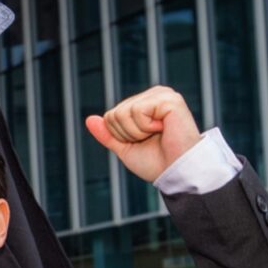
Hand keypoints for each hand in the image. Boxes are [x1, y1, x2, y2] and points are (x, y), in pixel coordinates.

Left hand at [85, 85, 202, 183]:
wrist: (178, 172)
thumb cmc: (157, 162)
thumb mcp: (125, 148)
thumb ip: (108, 134)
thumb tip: (89, 119)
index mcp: (144, 104)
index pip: (110, 116)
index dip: (121, 136)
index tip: (143, 142)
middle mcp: (153, 95)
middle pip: (114, 114)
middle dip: (128, 134)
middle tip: (151, 140)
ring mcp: (162, 95)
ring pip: (123, 112)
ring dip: (137, 132)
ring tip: (159, 134)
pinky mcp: (169, 99)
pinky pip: (137, 111)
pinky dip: (146, 127)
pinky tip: (164, 129)